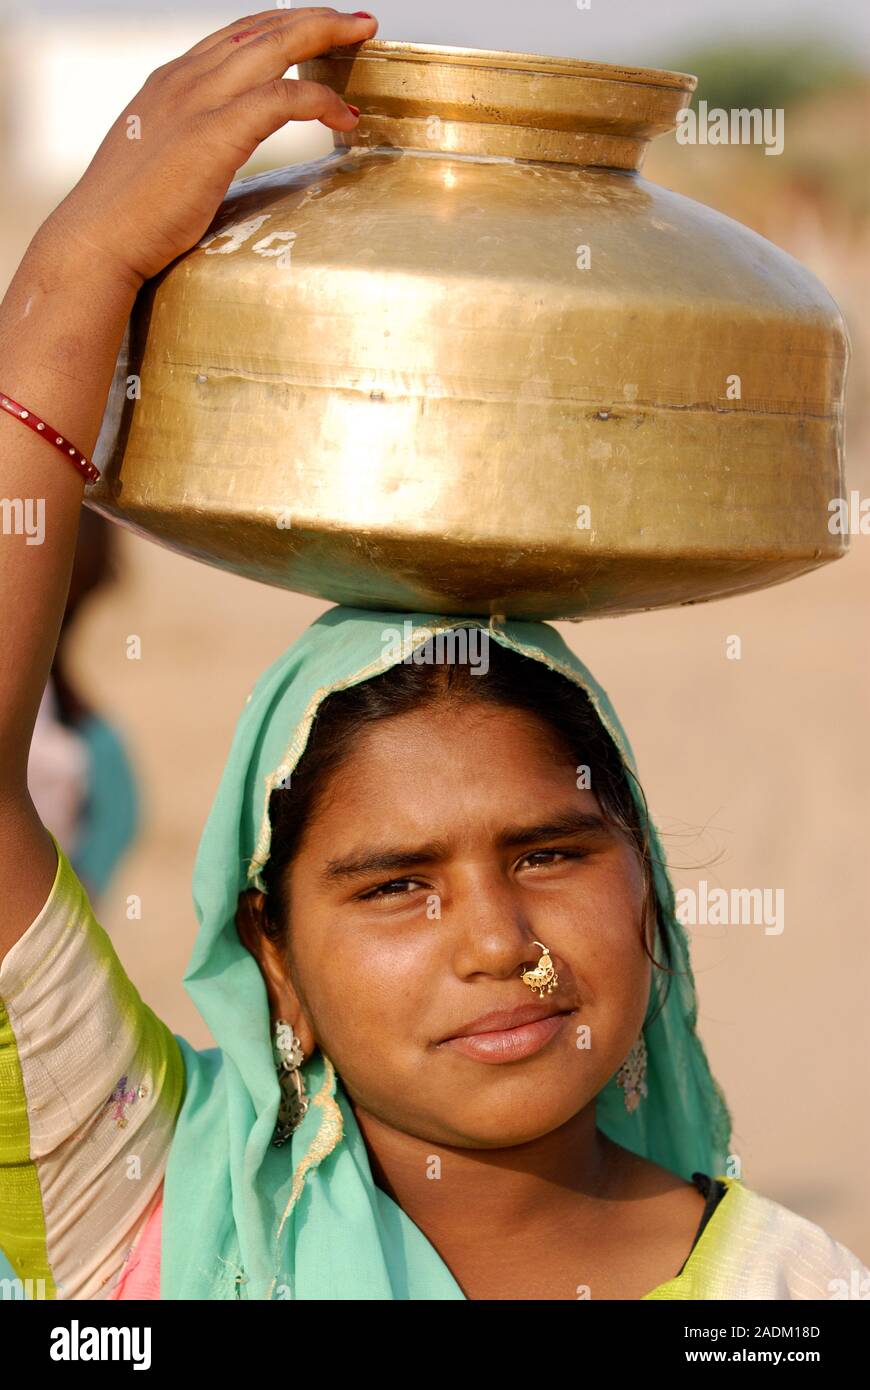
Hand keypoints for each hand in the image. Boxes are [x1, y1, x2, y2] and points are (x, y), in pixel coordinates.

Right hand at [35, 8, 376, 291]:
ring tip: (363, 39)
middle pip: (262, 27)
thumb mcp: (157, 161)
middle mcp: (185, 78)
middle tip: (359, 20)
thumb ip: (187, 143)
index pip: (234, 34)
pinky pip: (284, 98)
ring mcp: (199, 101)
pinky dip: (321, 99)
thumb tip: (210, 156)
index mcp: (170, 81)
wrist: (98, 240)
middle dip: (315, 17)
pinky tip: (345, 115)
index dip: (280, 26)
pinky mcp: (217, 132)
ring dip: (326, 36)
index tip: (316, 27)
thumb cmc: (128, 217)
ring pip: (276, 45)